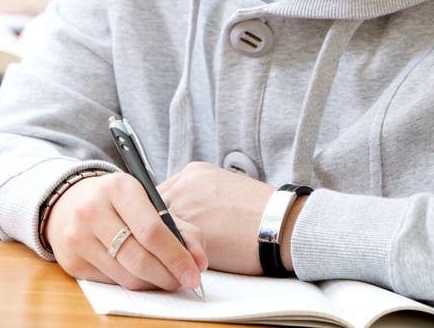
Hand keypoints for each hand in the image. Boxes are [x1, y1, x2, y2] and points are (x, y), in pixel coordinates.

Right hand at [45, 171, 206, 291]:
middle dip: (168, 275)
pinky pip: (111, 283)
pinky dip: (132, 282)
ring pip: (126, 276)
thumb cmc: (117, 201)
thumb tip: (199, 260)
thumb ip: (177, 225)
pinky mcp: (72, 262)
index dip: (177, 256)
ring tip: (166, 277)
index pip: (152, 230)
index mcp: (118, 188)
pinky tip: (141, 274)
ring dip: (152, 282)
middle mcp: (93, 211)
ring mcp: (79, 238)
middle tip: (184, 280)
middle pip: (139, 258)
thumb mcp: (145, 199)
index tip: (195, 271)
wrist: (70, 201)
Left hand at [159, 162, 278, 273]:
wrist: (280, 223)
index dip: (161, 211)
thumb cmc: (260, 209)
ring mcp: (184, 207)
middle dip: (157, 225)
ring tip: (177, 253)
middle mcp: (184, 185)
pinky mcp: (189, 233)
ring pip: (158, 227)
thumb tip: (187, 212)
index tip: (167, 224)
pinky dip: (172, 255)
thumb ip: (199, 194)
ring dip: (164, 241)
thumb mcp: (224, 186)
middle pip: (154, 207)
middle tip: (166, 241)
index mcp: (193, 172)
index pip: (161, 191)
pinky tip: (185, 261)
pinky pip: (169, 246)